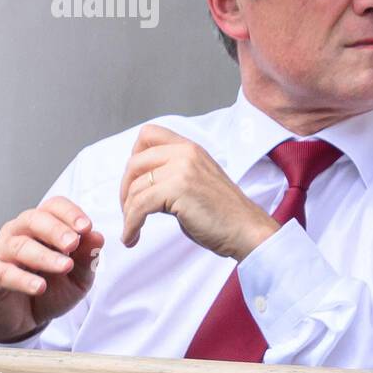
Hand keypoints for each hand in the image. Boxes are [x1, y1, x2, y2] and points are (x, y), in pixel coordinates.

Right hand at [0, 197, 103, 342]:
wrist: (26, 318)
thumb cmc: (53, 289)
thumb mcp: (78, 276)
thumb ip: (87, 257)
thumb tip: (98, 236)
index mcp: (43, 226)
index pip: (54, 206)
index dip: (70, 213)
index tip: (87, 227)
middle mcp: (19, 232)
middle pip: (33, 219)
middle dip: (55, 230)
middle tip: (73, 243)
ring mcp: (2, 252)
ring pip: (19, 245)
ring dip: (44, 256)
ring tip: (65, 266)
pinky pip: (4, 273)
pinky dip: (23, 280)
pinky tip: (40, 287)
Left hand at [119, 124, 279, 260]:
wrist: (247, 229)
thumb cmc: (224, 214)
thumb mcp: (198, 181)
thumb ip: (173, 174)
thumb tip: (141, 185)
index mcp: (191, 148)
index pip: (149, 134)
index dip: (134, 156)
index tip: (135, 180)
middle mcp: (186, 153)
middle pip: (135, 162)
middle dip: (125, 189)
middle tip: (128, 210)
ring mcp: (182, 170)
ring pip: (135, 188)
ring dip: (128, 213)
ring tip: (132, 230)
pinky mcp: (177, 190)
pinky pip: (139, 206)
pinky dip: (131, 225)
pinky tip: (132, 237)